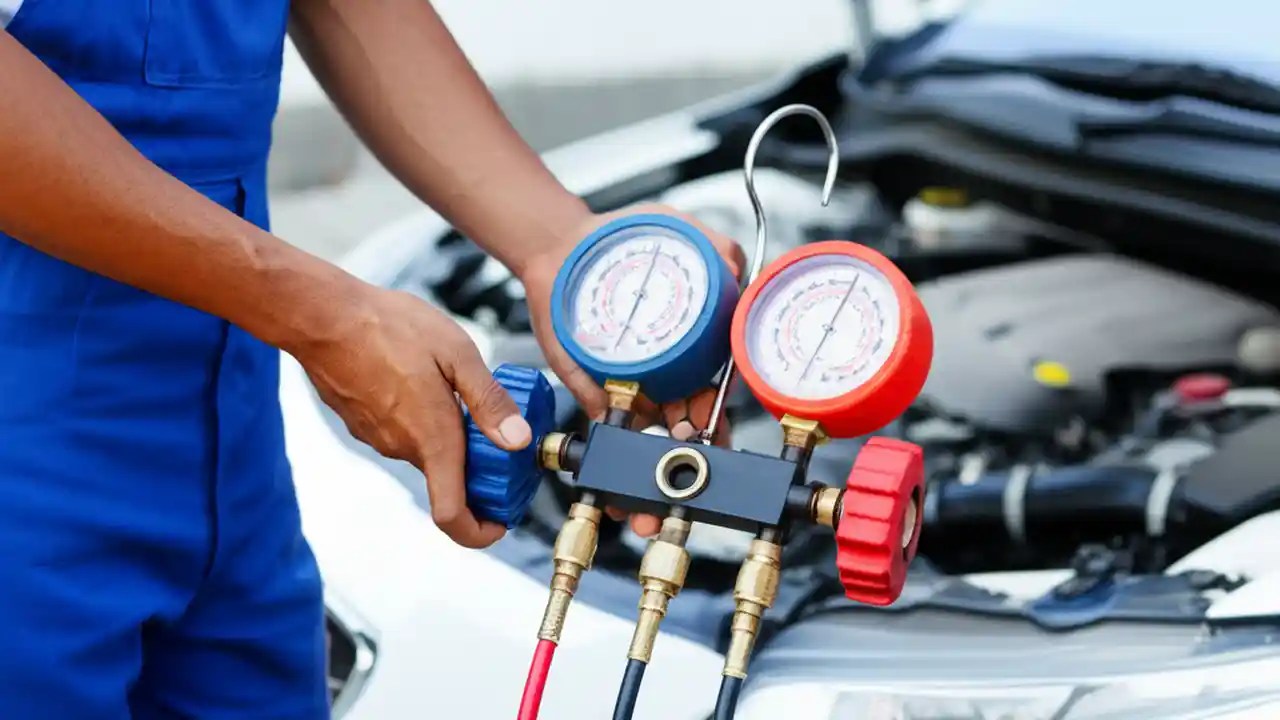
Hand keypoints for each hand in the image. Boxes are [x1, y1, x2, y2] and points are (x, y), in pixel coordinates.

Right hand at [292, 286, 528, 548]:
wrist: (321, 315)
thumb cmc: (387, 327)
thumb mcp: (457, 353)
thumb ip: (489, 401)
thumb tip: (518, 440)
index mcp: (431, 438)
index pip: (452, 514)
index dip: (479, 532)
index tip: (500, 522)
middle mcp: (402, 447)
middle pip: (446, 478)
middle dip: (475, 466)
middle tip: (496, 432)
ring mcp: (377, 437)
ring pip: (424, 450)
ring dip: (448, 436)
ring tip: (462, 394)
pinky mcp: (362, 422)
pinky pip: (402, 432)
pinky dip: (422, 420)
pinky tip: (426, 380)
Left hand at [521, 203, 745, 536]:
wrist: (562, 247)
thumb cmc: (625, 241)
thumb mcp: (680, 231)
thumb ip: (718, 247)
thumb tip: (744, 272)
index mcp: (695, 345)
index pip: (717, 388)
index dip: (717, 417)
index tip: (713, 435)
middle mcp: (669, 372)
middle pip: (688, 426)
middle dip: (691, 461)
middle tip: (682, 475)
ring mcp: (635, 387)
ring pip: (652, 440)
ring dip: (653, 477)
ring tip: (649, 504)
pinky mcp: (598, 393)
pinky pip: (611, 432)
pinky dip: (615, 466)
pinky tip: (618, 497)